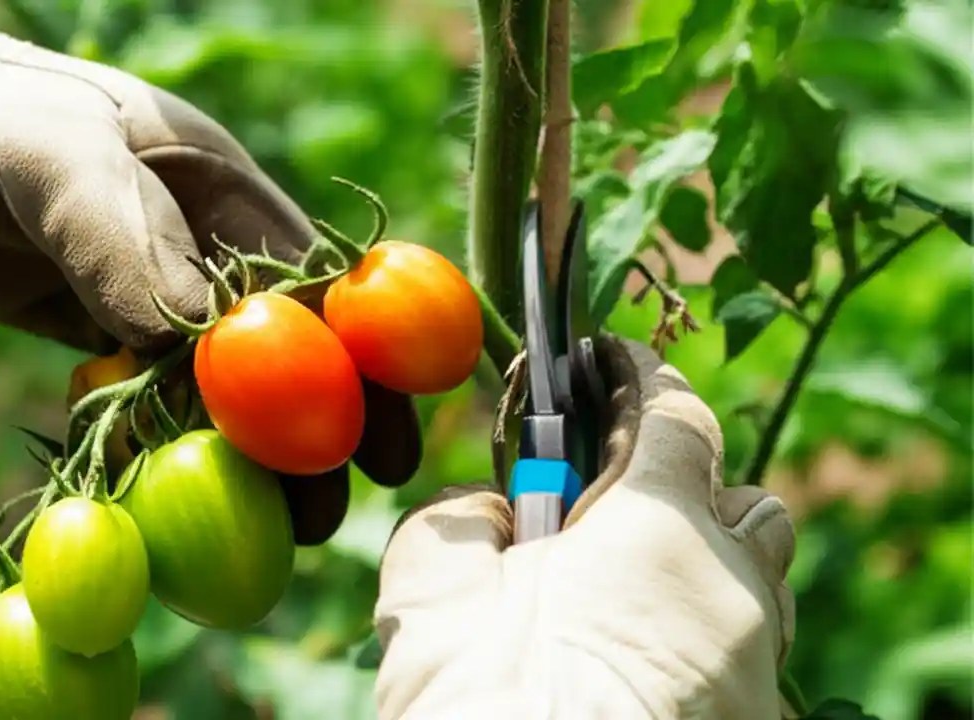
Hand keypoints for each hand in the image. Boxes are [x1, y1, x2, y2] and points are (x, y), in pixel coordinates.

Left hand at [0, 0, 420, 537]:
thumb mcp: (59, 162)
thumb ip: (123, 236)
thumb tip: (188, 335)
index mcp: (229, 200)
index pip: (325, 293)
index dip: (364, 369)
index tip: (382, 442)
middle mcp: (210, 255)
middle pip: (287, 357)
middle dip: (313, 438)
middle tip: (323, 517)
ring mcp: (160, 300)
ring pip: (220, 393)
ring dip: (242, 461)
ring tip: (263, 531)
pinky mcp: (109, 338)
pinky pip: (149, 406)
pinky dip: (160, 452)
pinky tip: (166, 499)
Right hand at [373, 338, 795, 718]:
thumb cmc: (483, 700)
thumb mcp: (437, 587)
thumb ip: (462, 523)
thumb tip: (492, 513)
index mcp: (658, 527)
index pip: (672, 415)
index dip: (636, 376)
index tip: (605, 355)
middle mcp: (729, 585)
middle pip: (739, 499)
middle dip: (684, 481)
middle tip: (613, 491)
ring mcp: (758, 659)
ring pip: (762, 573)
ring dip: (713, 555)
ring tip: (643, 576)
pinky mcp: (762, 717)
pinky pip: (755, 650)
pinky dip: (711, 631)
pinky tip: (654, 649)